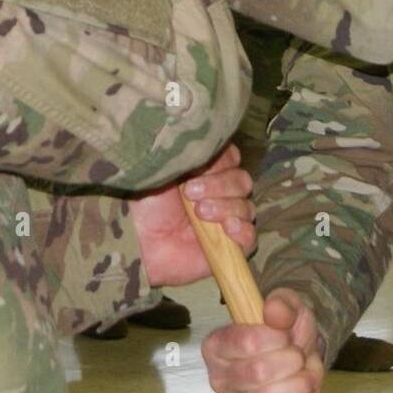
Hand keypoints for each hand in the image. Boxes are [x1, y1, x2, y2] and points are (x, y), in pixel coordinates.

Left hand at [129, 143, 254, 287]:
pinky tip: (227, 227)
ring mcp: (229, 219)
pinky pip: (251, 235)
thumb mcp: (164, 172)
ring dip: (224, 206)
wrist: (141, 243)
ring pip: (246, 206)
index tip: (197, 165)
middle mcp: (223, 192)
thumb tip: (207, 146)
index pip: (232, 156)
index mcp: (209, 171)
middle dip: (218, 184)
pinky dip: (243, 229)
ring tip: (199, 212)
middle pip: (241, 180)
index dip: (220, 159)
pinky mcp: (232, 246)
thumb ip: (189, 158)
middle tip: (190, 192)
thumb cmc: (148, 204)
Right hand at [202, 288, 324, 392]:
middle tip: (299, 354)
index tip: (287, 334)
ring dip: (296, 387)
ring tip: (305, 376)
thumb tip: (273, 312)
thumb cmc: (284, 327)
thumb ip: (282, 304)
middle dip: (291, 361)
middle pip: (258, 373)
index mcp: (217, 344)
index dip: (277, 338)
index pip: (247, 342)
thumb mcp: (286, 306)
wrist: (297, 351)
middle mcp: (219, 376)